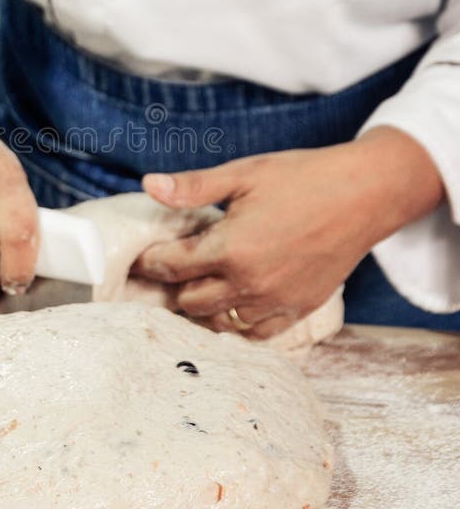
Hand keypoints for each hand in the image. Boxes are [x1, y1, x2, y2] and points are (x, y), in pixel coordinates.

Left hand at [132, 127, 443, 337]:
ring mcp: (275, 301)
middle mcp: (249, 283)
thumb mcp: (244, 174)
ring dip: (203, 308)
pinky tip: (231, 307)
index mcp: (230, 248)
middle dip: (173, 286)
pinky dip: (238, 324)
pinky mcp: (298, 309)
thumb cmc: (303, 178)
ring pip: (219, 322)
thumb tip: (149, 185)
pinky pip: (256, 334)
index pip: (172, 267)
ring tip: (197, 288)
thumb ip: (194, 187)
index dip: (152, 262)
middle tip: (169, 272)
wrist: (364, 195)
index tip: (143, 257)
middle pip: (189, 301)